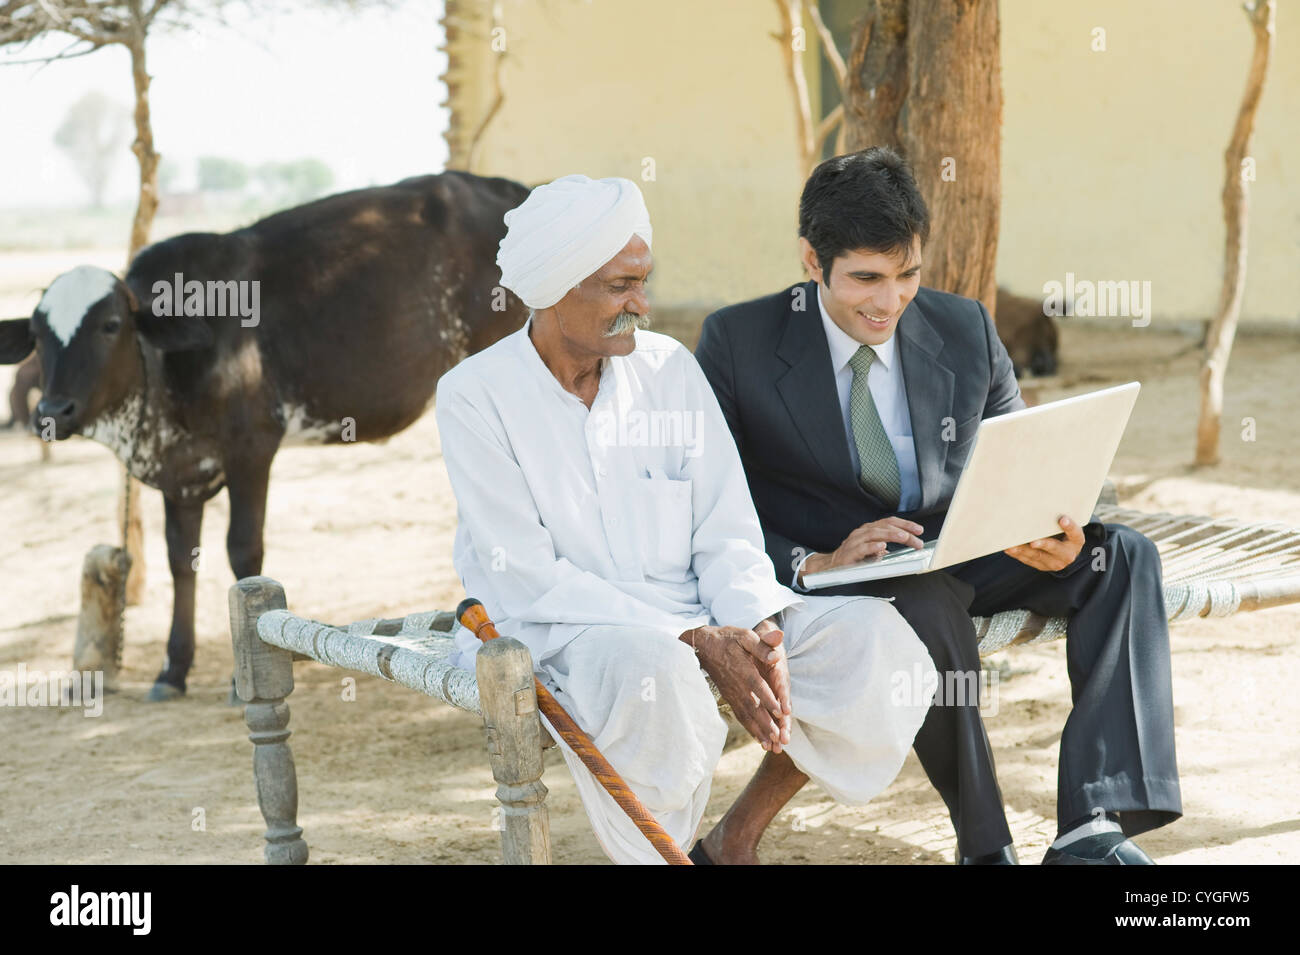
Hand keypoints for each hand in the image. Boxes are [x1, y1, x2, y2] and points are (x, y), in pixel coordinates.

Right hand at [682, 622, 790, 752]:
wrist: (703, 646)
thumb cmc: (727, 639)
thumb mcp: (744, 636)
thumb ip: (761, 645)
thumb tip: (776, 654)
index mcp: (743, 668)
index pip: (757, 685)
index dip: (768, 699)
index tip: (780, 712)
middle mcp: (737, 684)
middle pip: (752, 705)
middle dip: (765, 722)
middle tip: (777, 737)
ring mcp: (732, 693)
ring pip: (747, 714)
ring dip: (758, 730)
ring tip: (770, 745)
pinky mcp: (730, 698)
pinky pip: (741, 716)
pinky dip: (750, 729)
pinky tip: (759, 740)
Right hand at [798, 516, 924, 584]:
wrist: (829, 566)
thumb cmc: (852, 558)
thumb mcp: (872, 550)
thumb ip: (884, 546)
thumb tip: (901, 545)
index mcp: (869, 530)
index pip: (889, 522)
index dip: (905, 524)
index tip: (919, 530)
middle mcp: (862, 532)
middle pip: (884, 526)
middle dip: (903, 531)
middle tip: (917, 538)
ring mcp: (854, 542)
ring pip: (874, 534)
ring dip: (890, 535)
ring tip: (903, 537)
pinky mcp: (848, 554)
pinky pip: (861, 548)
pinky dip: (872, 547)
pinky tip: (882, 547)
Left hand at [1003, 515, 1084, 571]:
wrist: (1064, 550)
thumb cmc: (1063, 531)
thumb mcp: (1066, 525)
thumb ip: (1059, 518)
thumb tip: (1041, 501)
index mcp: (1077, 541)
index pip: (1075, 534)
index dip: (1070, 527)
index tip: (1063, 519)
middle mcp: (1067, 554)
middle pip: (1054, 548)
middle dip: (1043, 544)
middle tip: (1033, 542)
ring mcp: (1053, 562)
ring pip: (1037, 556)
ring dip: (1023, 550)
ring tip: (1011, 546)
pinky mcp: (1041, 566)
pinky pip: (1028, 560)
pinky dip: (1017, 554)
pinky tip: (1008, 548)